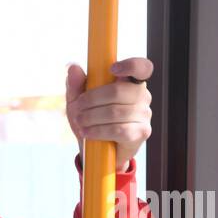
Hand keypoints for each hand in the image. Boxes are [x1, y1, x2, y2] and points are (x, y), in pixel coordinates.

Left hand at [65, 57, 153, 172]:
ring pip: (115, 112)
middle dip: (91, 99)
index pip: (142, 67)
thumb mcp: (78, 102)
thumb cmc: (90, 121)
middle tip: (78, 108)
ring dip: (91, 117)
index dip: (130, 65)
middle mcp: (141, 96)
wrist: (96, 151)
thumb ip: (76, 85)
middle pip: (118, 91)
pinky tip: (87, 133)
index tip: (112, 69)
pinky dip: (98, 131)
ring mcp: (144, 114)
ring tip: (80, 122)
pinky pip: (119, 130)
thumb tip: (73, 67)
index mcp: (130, 82)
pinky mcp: (141, 132)